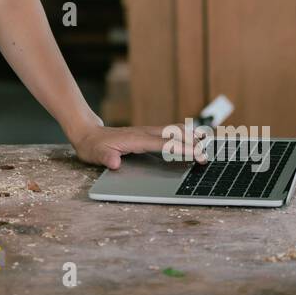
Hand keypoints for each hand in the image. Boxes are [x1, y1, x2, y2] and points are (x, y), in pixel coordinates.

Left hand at [70, 122, 209, 170]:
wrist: (88, 133)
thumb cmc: (92, 146)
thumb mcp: (94, 154)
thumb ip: (105, 158)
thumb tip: (114, 163)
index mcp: (136, 139)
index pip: (163, 144)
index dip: (180, 149)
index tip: (196, 154)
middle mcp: (144, 133)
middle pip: (172, 135)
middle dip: (191, 143)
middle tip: (207, 154)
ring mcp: (146, 132)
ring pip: (171, 131)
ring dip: (188, 135)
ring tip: (207, 139)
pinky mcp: (146, 134)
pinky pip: (167, 132)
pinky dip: (181, 133)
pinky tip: (191, 136)